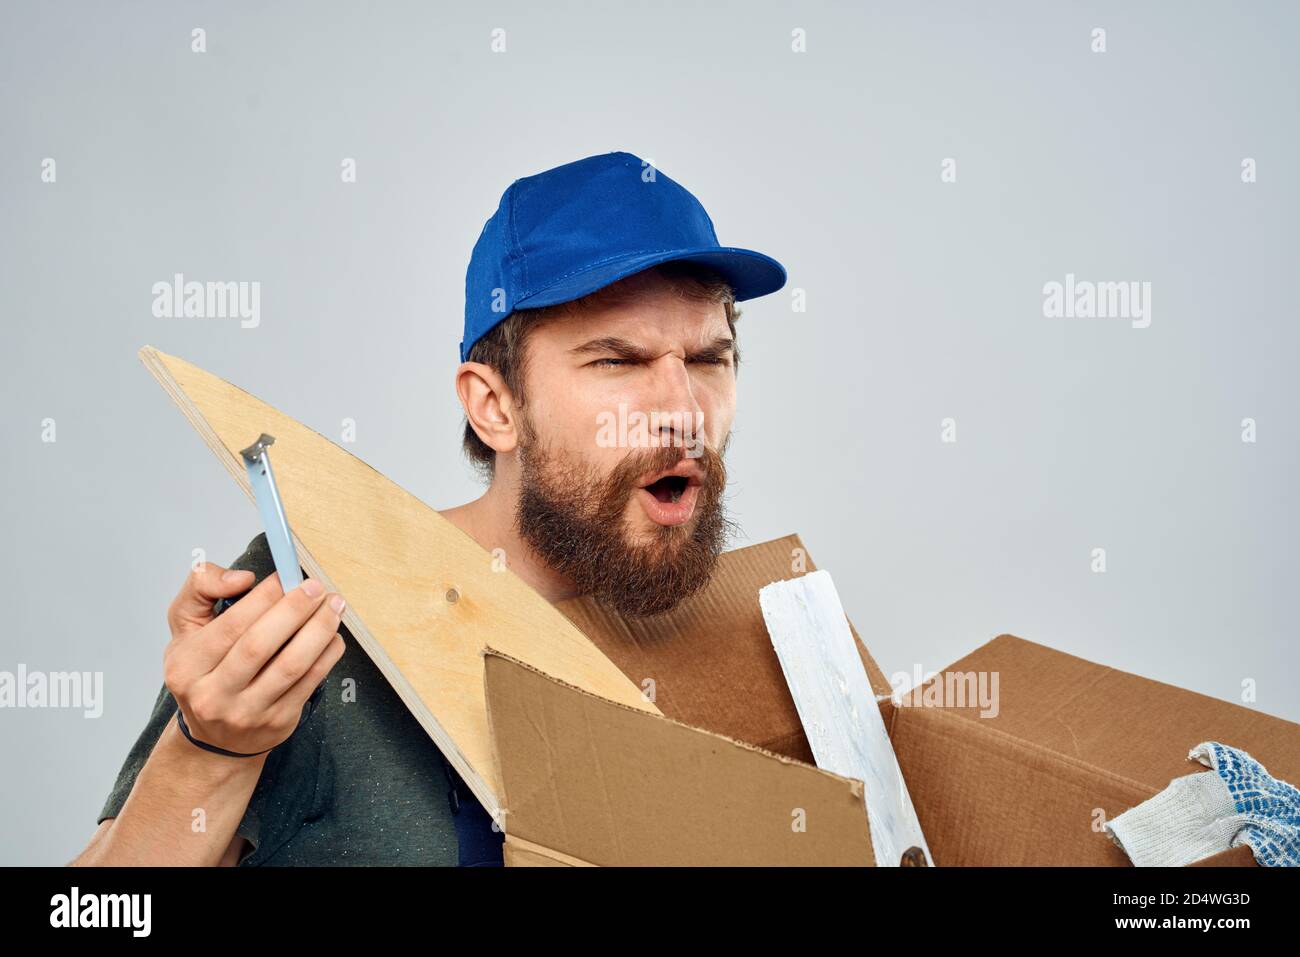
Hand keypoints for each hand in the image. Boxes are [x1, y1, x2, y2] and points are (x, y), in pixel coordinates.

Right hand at [163, 562, 345, 754]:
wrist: (215, 737)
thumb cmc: (203, 671)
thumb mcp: (186, 626)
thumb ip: (202, 588)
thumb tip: (241, 578)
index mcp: (186, 666)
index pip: (230, 627)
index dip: (263, 597)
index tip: (285, 576)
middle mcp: (212, 694)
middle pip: (259, 646)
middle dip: (294, 610)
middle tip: (315, 587)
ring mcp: (247, 713)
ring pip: (291, 665)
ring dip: (319, 630)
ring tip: (333, 605)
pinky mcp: (278, 722)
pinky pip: (310, 682)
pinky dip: (327, 654)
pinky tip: (333, 634)